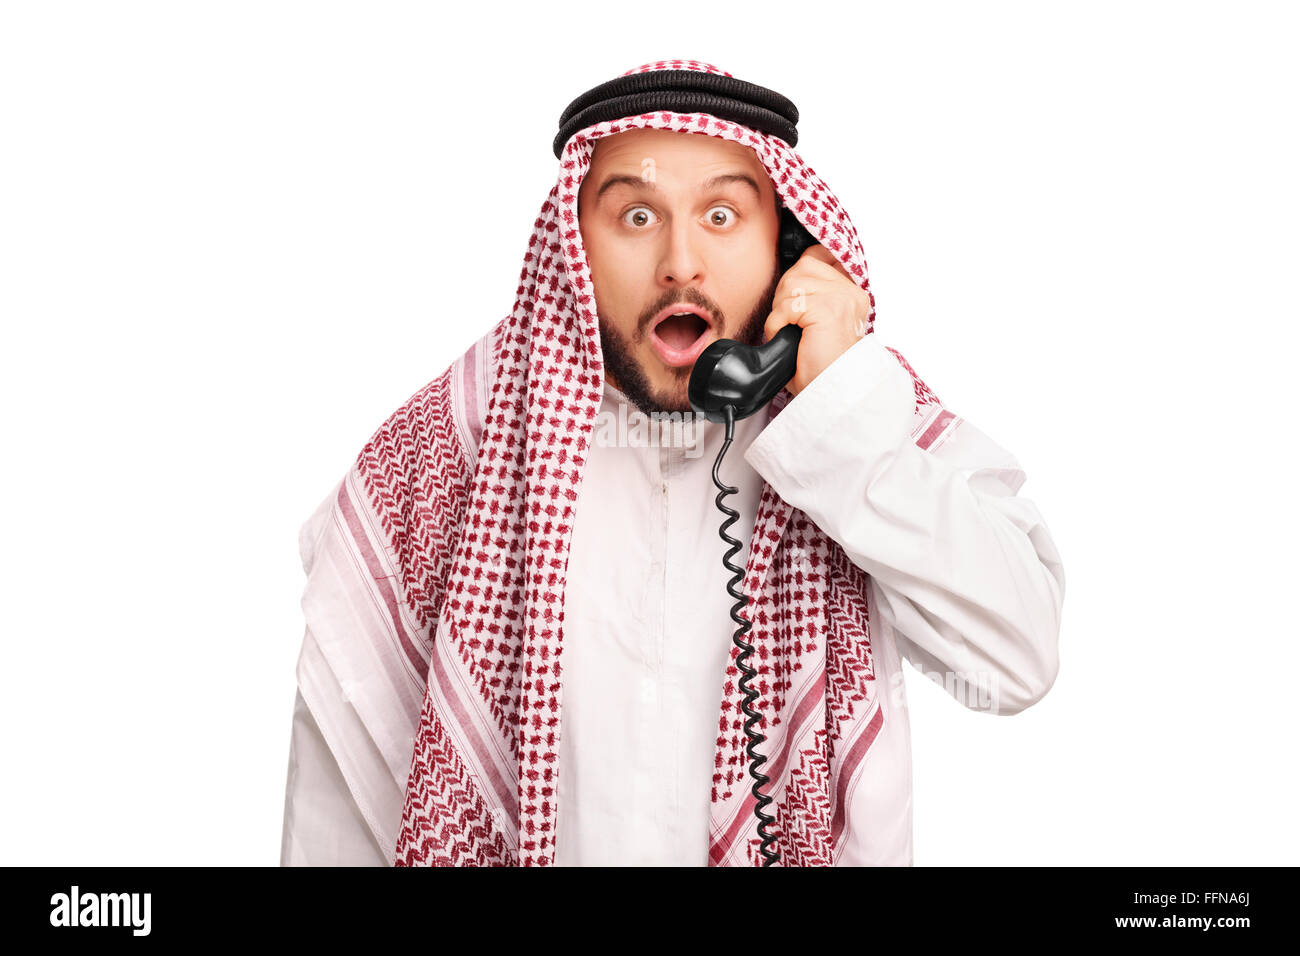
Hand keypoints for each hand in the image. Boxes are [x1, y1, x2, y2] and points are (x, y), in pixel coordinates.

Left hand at [763, 244, 870, 398]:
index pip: (818, 256)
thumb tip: (784, 280)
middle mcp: (850, 292)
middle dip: (784, 294)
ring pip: (793, 282)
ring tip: (787, 331)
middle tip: (787, 323)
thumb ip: (807, 299)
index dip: (797, 273)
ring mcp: (841, 299)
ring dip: (780, 309)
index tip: (790, 302)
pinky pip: (788, 304)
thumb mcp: (815, 325)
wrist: (832, 393)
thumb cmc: (820, 367)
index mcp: (850, 293)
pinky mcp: (828, 310)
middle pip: (802, 266)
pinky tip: (783, 337)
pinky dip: (777, 322)